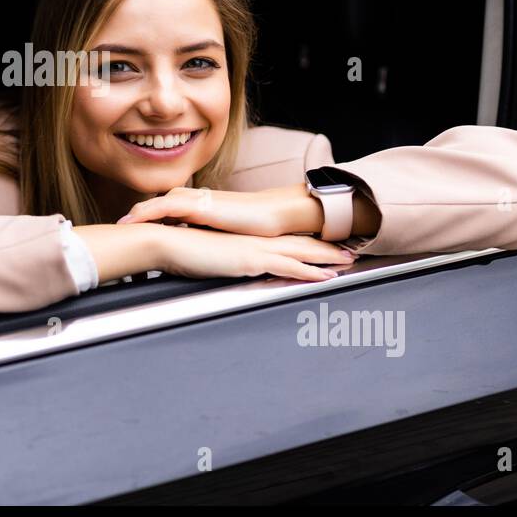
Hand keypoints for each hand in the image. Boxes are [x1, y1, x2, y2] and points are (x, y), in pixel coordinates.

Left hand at [116, 184, 323, 237]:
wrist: (270, 215)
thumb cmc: (248, 226)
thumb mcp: (217, 234)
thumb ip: (200, 237)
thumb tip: (187, 254)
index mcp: (191, 206)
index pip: (157, 213)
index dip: (139, 222)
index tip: (122, 235)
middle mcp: (187, 198)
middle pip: (148, 208)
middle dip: (131, 219)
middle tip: (112, 231)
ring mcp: (190, 199)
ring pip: (151, 205)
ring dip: (133, 215)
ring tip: (117, 227)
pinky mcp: (195, 203)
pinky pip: (162, 206)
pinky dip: (145, 213)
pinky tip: (132, 221)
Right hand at [156, 226, 356, 281]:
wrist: (167, 241)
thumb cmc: (178, 251)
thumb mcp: (203, 258)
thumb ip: (215, 262)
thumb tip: (217, 267)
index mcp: (244, 241)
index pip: (281, 242)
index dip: (303, 244)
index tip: (322, 246)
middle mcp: (254, 242)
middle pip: (298, 244)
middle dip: (324, 248)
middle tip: (348, 251)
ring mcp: (255, 249)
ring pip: (301, 252)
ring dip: (326, 257)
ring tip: (348, 261)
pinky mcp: (252, 259)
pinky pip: (289, 266)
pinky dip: (311, 271)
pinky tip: (327, 276)